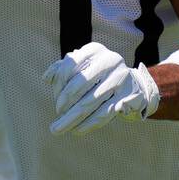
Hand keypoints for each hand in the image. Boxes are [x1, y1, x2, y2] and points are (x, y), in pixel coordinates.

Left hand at [43, 42, 160, 135]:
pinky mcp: (128, 94)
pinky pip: (104, 112)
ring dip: (73, 118)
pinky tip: (78, 129)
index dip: (59, 85)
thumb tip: (47, 78)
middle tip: (54, 121)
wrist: (132, 83)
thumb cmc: (98, 75)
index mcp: (94, 50)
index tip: (56, 101)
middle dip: (64, 105)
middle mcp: (109, 60)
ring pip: (91, 101)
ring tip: (60, 129)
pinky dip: (89, 123)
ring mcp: (120, 77)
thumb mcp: (82, 67)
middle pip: (80, 85)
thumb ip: (62, 70)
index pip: (69, 66)